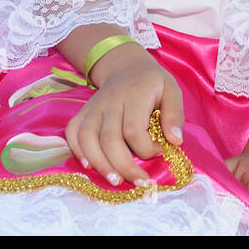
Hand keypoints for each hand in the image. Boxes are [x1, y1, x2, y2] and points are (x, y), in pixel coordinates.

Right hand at [64, 44, 183, 187]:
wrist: (125, 66)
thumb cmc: (151, 83)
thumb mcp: (171, 90)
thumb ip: (175, 114)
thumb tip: (175, 141)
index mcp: (134, 95)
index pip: (133, 130)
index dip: (146, 149)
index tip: (160, 152)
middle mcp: (110, 101)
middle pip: (109, 139)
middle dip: (124, 166)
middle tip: (140, 182)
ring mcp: (93, 107)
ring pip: (88, 139)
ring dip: (100, 164)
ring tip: (116, 181)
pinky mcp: (82, 113)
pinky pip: (73, 133)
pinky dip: (77, 151)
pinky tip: (89, 166)